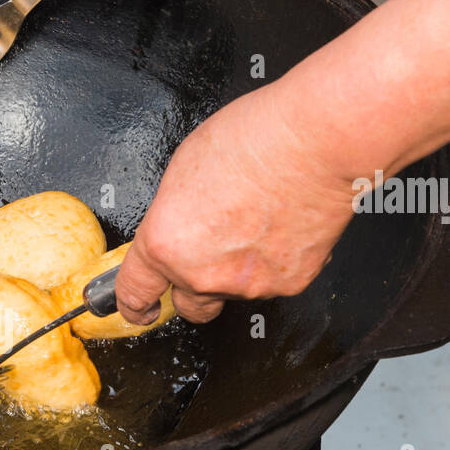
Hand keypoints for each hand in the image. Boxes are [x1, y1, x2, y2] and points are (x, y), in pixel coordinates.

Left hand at [116, 85, 357, 323]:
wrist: (316, 140)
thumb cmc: (254, 140)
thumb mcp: (182, 169)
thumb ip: (172, 215)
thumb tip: (177, 227)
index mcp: (165, 243)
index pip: (133, 294)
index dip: (133, 305)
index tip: (138, 309)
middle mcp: (201, 273)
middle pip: (189, 307)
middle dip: (192, 291)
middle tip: (208, 257)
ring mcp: (246, 284)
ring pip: (234, 291)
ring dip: (238, 269)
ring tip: (255, 221)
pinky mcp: (288, 284)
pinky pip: (274, 281)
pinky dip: (276, 262)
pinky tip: (282, 226)